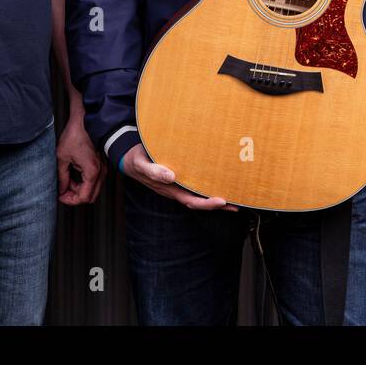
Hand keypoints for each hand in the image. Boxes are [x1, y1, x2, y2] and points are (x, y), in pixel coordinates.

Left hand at [57, 115, 105, 204]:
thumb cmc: (75, 135)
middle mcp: (100, 172)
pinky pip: (95, 181)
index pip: (83, 198)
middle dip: (75, 196)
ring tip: (67, 181)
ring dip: (80, 189)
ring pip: (93, 190)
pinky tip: (74, 175)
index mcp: (91, 172)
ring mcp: (102, 169)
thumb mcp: (62, 157)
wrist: (85, 121)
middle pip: (90, 197)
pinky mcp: (101, 165)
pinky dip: (84, 183)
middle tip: (63, 191)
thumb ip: (62, 177)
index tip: (61, 196)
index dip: (70, 200)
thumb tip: (61, 189)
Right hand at [121, 145, 238, 210]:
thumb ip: (154, 171)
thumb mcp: (142, 163)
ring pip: (198, 196)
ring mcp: (176, 186)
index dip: (206, 204)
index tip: (222, 201)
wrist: (128, 158)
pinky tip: (218, 185)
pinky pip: (194, 187)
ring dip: (215, 200)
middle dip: (217, 206)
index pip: (190, 201)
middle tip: (236, 204)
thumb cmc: (137, 159)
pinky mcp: (178, 179)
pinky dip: (207, 189)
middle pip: (198, 203)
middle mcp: (175, 190)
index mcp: (168, 189)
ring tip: (234, 199)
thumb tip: (171, 176)